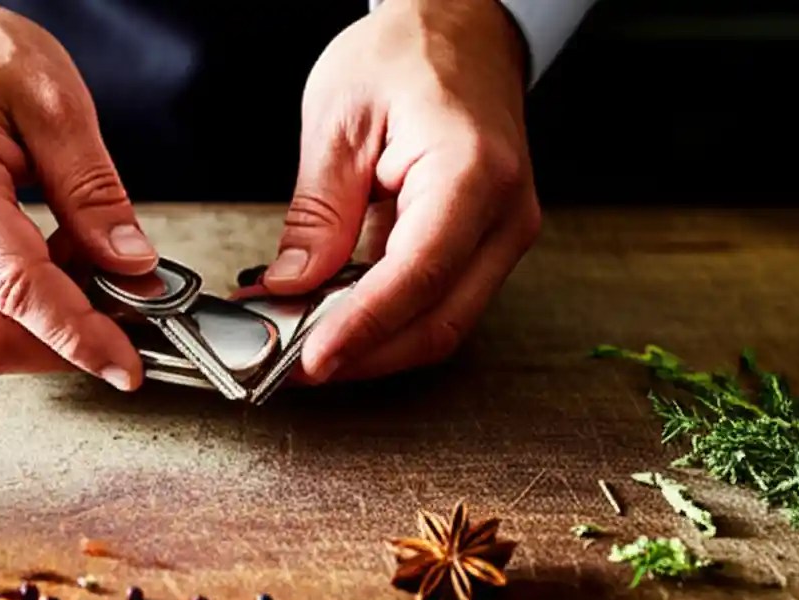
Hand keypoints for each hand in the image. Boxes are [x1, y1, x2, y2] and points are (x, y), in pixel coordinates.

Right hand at [0, 0, 155, 389]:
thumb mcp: (54, 104)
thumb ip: (94, 192)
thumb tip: (132, 265)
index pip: (18, 292)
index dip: (80, 337)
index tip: (128, 365)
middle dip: (63, 350)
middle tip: (129, 328)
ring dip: (44, 331)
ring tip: (94, 280)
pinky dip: (23, 312)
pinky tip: (60, 271)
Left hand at [260, 0, 541, 382]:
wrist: (464, 27)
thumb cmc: (411, 50)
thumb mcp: (340, 119)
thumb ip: (318, 211)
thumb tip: (293, 284)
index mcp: (471, 173)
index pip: (417, 276)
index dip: (362, 330)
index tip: (312, 361)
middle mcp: (504, 215)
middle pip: (437, 322)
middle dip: (363, 356)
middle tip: (293, 367)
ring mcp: (502, 235)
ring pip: (441, 324)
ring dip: (374, 346)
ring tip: (306, 343)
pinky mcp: (486, 245)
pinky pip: (439, 302)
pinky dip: (387, 321)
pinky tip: (338, 319)